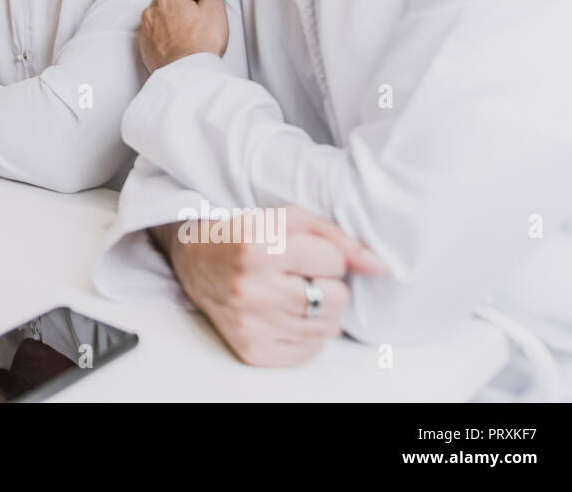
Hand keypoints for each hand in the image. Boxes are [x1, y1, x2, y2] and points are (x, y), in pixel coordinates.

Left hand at [138, 0, 228, 72]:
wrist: (187, 73)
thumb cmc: (200, 43)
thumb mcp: (214, 8)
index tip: (201, 10)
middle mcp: (151, 11)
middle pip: (168, 3)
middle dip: (180, 10)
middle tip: (196, 25)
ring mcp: (145, 30)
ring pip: (159, 20)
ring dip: (171, 24)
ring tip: (187, 38)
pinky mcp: (144, 47)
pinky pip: (154, 37)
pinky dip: (163, 39)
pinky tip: (177, 47)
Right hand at [152, 205, 385, 366]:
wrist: (193, 261)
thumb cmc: (246, 235)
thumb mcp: (287, 220)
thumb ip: (336, 237)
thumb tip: (378, 267)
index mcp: (259, 247)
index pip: (334, 262)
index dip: (325, 256)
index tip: (302, 253)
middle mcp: (252, 289)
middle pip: (336, 298)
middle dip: (327, 285)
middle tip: (299, 276)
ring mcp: (251, 324)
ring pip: (327, 327)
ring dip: (317, 310)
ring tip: (290, 294)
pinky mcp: (252, 349)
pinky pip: (309, 351)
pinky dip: (304, 334)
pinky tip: (283, 315)